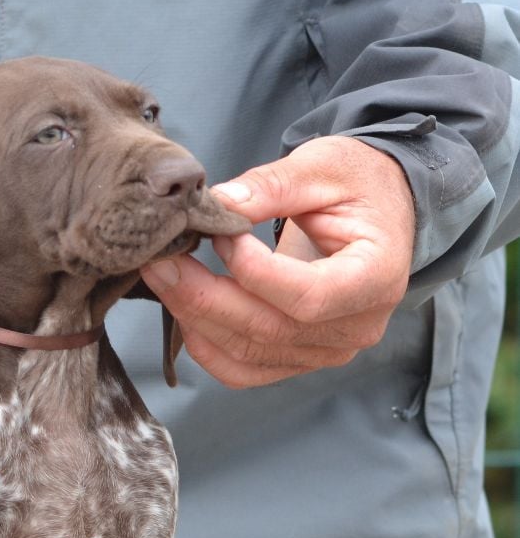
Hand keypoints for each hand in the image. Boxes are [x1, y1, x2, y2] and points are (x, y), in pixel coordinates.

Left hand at [141, 135, 414, 386]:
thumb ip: (273, 186)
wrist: (377, 217)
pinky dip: (204, 346)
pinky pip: (241, 371)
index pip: (306, 296)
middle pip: (267, 330)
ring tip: (163, 277)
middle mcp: (353, 330)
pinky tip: (183, 309)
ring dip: (195, 319)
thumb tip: (219, 203)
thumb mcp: (325, 167)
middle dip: (203, 297)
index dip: (253, 271)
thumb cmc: (359, 187)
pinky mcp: (296, 361)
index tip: (219, 234)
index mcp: (375, 279)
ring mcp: (324, 353)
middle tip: (160, 262)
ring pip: (246, 354)